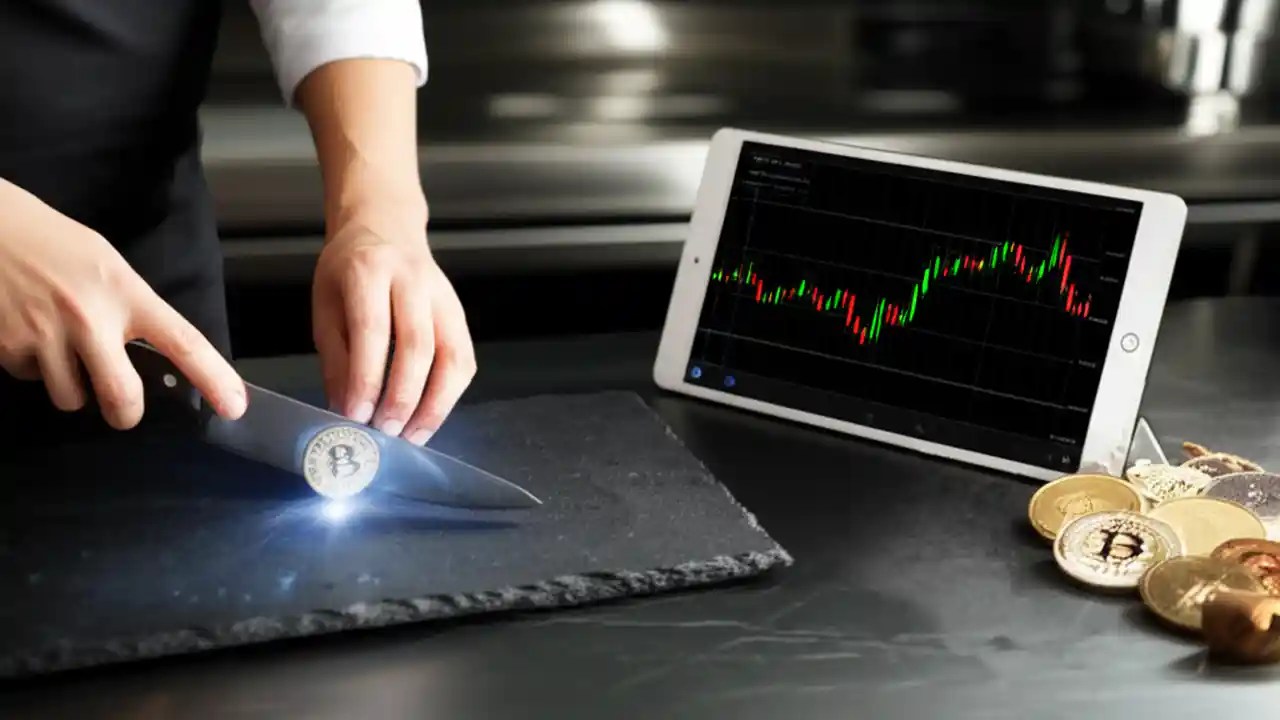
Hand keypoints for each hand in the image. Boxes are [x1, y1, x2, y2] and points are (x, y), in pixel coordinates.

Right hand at [0, 179, 246, 427]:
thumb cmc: (52, 244)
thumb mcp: (106, 265)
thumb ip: (130, 308)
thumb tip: (155, 356)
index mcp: (126, 292)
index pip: (182, 341)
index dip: (213, 378)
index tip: (234, 407)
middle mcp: (89, 317)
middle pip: (123, 396)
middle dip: (125, 413)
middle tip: (123, 409)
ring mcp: (45, 335)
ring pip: (72, 398)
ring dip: (71, 386)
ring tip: (60, 349)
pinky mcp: (6, 348)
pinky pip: (32, 380)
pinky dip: (34, 367)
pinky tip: (27, 333)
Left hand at [312, 203, 475, 444]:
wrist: (385, 228)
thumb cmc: (348, 271)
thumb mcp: (325, 306)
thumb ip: (335, 358)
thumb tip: (346, 411)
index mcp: (369, 271)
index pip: (373, 331)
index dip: (367, 378)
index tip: (356, 417)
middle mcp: (413, 280)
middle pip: (418, 345)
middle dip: (402, 397)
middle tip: (385, 433)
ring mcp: (444, 297)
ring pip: (451, 357)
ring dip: (434, 404)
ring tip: (412, 436)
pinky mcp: (460, 315)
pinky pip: (464, 360)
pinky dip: (450, 395)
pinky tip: (430, 417)